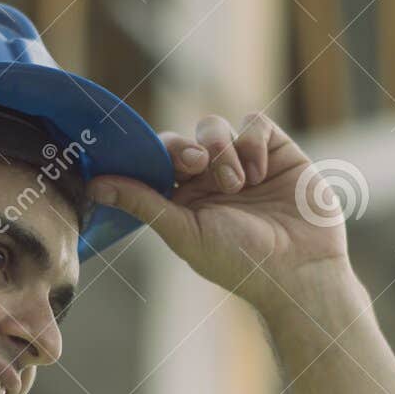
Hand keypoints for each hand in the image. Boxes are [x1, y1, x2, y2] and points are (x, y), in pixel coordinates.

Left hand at [87, 112, 356, 314]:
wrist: (301, 270)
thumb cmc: (240, 262)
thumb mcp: (184, 232)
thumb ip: (142, 203)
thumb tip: (93, 185)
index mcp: (184, 198)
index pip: (158, 158)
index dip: (161, 154)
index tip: (177, 167)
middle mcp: (211, 179)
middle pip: (186, 138)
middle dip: (190, 148)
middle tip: (199, 165)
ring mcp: (244, 163)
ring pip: (216, 126)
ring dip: (222, 148)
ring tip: (238, 182)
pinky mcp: (277, 152)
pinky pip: (255, 123)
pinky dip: (253, 141)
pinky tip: (260, 171)